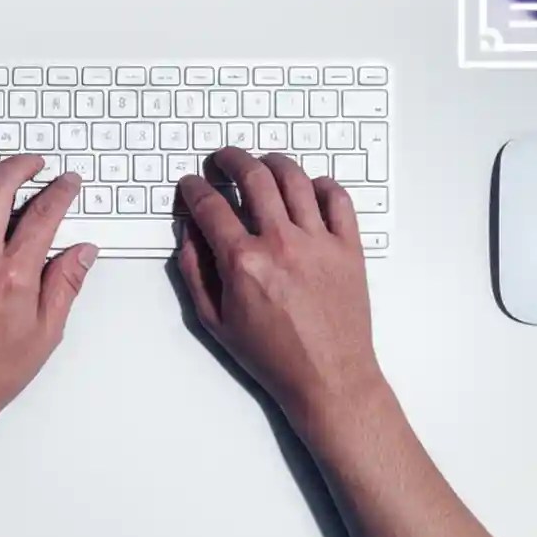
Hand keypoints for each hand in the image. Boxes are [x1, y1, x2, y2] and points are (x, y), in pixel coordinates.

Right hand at [176, 147, 381, 429]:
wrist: (328, 377)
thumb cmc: (272, 356)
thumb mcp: (215, 321)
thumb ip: (194, 272)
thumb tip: (188, 233)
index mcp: (243, 263)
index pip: (210, 205)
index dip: (194, 188)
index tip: (191, 184)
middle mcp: (281, 244)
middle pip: (253, 176)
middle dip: (230, 159)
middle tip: (222, 159)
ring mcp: (318, 242)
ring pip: (294, 178)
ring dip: (272, 162)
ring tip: (262, 164)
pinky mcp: (348, 247)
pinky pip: (337, 198)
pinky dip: (321, 184)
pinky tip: (308, 188)